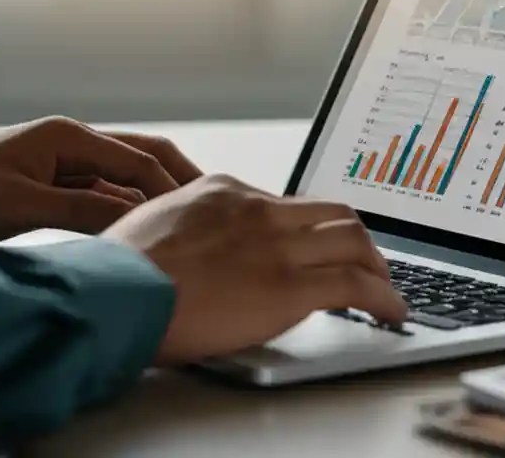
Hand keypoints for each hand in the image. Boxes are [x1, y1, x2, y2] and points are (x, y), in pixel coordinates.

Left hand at [0, 116, 201, 239]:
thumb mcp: (19, 205)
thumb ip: (80, 209)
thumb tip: (136, 219)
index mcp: (67, 137)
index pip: (139, 160)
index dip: (173, 189)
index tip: (201, 216)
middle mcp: (70, 143)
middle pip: (142, 157)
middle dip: (178, 181)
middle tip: (214, 209)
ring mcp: (62, 162)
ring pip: (124, 177)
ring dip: (153, 197)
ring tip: (187, 224)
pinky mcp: (51, 183)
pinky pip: (102, 193)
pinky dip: (126, 208)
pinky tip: (140, 232)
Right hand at [102, 174, 407, 363]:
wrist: (112, 295)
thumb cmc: (118, 273)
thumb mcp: (153, 225)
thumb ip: (188, 229)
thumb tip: (196, 248)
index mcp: (225, 192)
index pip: (287, 204)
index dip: (309, 230)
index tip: (314, 247)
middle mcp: (258, 210)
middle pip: (332, 213)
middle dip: (356, 238)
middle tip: (365, 261)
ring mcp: (277, 245)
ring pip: (354, 241)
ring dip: (378, 266)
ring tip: (385, 289)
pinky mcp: (290, 285)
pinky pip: (356, 285)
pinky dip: (384, 298)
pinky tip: (392, 312)